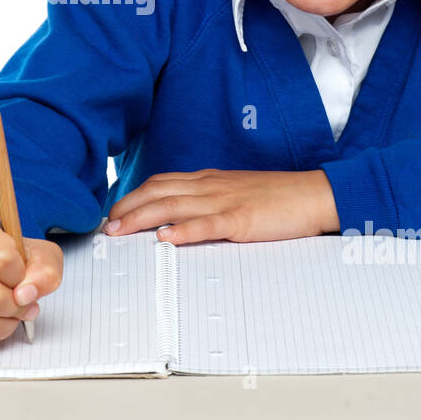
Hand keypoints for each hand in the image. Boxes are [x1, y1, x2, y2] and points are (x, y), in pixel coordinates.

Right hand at [0, 220, 63, 354]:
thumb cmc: (14, 263)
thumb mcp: (41, 256)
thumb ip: (45, 270)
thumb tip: (27, 294)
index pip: (2, 261)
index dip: (23, 277)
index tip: (23, 277)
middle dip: (17, 308)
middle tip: (21, 303)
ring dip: (6, 326)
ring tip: (7, 313)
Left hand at [103, 169, 339, 244]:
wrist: (314, 194)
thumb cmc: (277, 197)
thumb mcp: (235, 192)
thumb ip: (207, 201)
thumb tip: (177, 218)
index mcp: (209, 180)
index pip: (160, 182)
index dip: (132, 196)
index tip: (113, 213)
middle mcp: (211, 186)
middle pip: (158, 192)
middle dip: (127, 208)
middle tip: (106, 227)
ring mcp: (226, 201)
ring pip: (174, 206)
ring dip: (142, 218)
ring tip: (121, 232)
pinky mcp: (243, 219)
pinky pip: (208, 224)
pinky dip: (184, 231)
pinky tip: (166, 240)